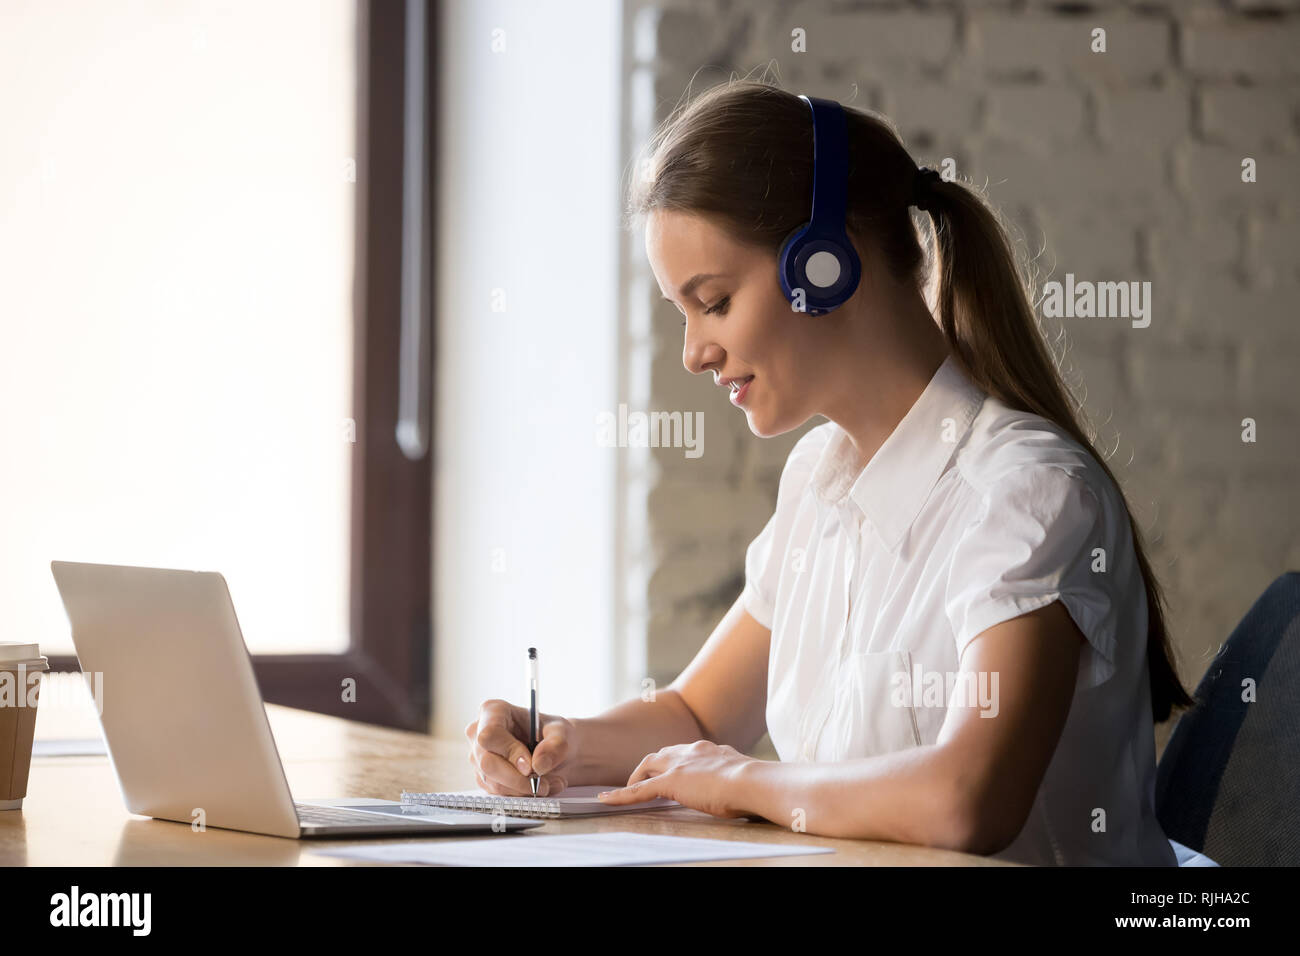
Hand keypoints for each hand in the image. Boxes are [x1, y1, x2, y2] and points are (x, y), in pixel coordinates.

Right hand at [465, 699, 577, 796]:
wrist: (554, 750)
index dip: (510, 752)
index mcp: (494, 711)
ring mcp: (478, 756)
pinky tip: (541, 786)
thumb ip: (555, 745)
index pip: (490, 735)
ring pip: (493, 782)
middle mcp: (479, 733)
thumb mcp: (561, 732)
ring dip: (525, 789)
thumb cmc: (552, 733)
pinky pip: (498, 793)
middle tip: (544, 784)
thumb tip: (538, 764)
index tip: (531, 767)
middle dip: (518, 780)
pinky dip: (522, 794)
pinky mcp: (484, 777)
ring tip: (551, 784)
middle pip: (487, 762)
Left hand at [596, 740, 753, 817]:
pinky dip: (622, 795)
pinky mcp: (669, 782)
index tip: (672, 770)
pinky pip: (639, 790)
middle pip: (662, 754)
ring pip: (648, 766)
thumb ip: (733, 775)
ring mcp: (679, 765)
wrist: (752, 781)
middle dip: (650, 765)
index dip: (674, 761)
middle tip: (642, 779)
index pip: (684, 752)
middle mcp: (691, 750)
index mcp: (709, 749)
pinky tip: (606, 800)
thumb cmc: (755, 784)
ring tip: (624, 789)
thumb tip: (739, 784)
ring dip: (637, 776)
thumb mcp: (742, 774)